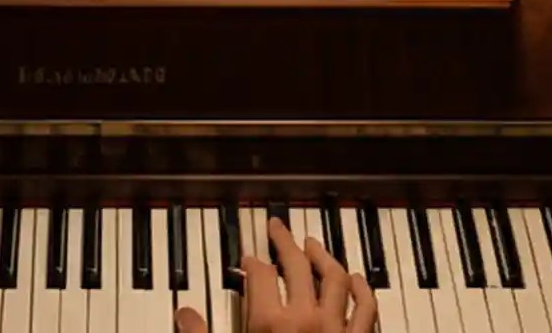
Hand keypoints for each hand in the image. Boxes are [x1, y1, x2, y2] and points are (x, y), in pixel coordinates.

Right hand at [175, 217, 376, 332]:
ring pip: (336, 279)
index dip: (251, 262)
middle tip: (278, 228)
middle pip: (298, 265)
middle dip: (286, 242)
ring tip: (314, 245)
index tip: (246, 259)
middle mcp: (306, 320)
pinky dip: (363, 290)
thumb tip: (184, 315)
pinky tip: (357, 279)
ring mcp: (337, 332)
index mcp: (269, 324)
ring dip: (325, 257)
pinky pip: (367, 310)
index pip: (260, 274)